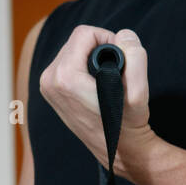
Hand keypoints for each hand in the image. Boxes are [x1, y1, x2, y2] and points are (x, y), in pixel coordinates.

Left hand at [38, 24, 154, 177]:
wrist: (118, 151)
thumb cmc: (128, 123)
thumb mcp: (139, 92)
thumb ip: (135, 56)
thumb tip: (123, 36)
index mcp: (65, 78)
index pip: (84, 33)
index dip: (108, 38)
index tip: (121, 58)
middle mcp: (49, 80)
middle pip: (76, 41)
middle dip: (99, 47)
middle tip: (117, 69)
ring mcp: (46, 87)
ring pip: (71, 50)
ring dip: (91, 56)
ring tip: (107, 78)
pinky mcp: (50, 91)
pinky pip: (67, 63)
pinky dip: (83, 66)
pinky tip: (96, 82)